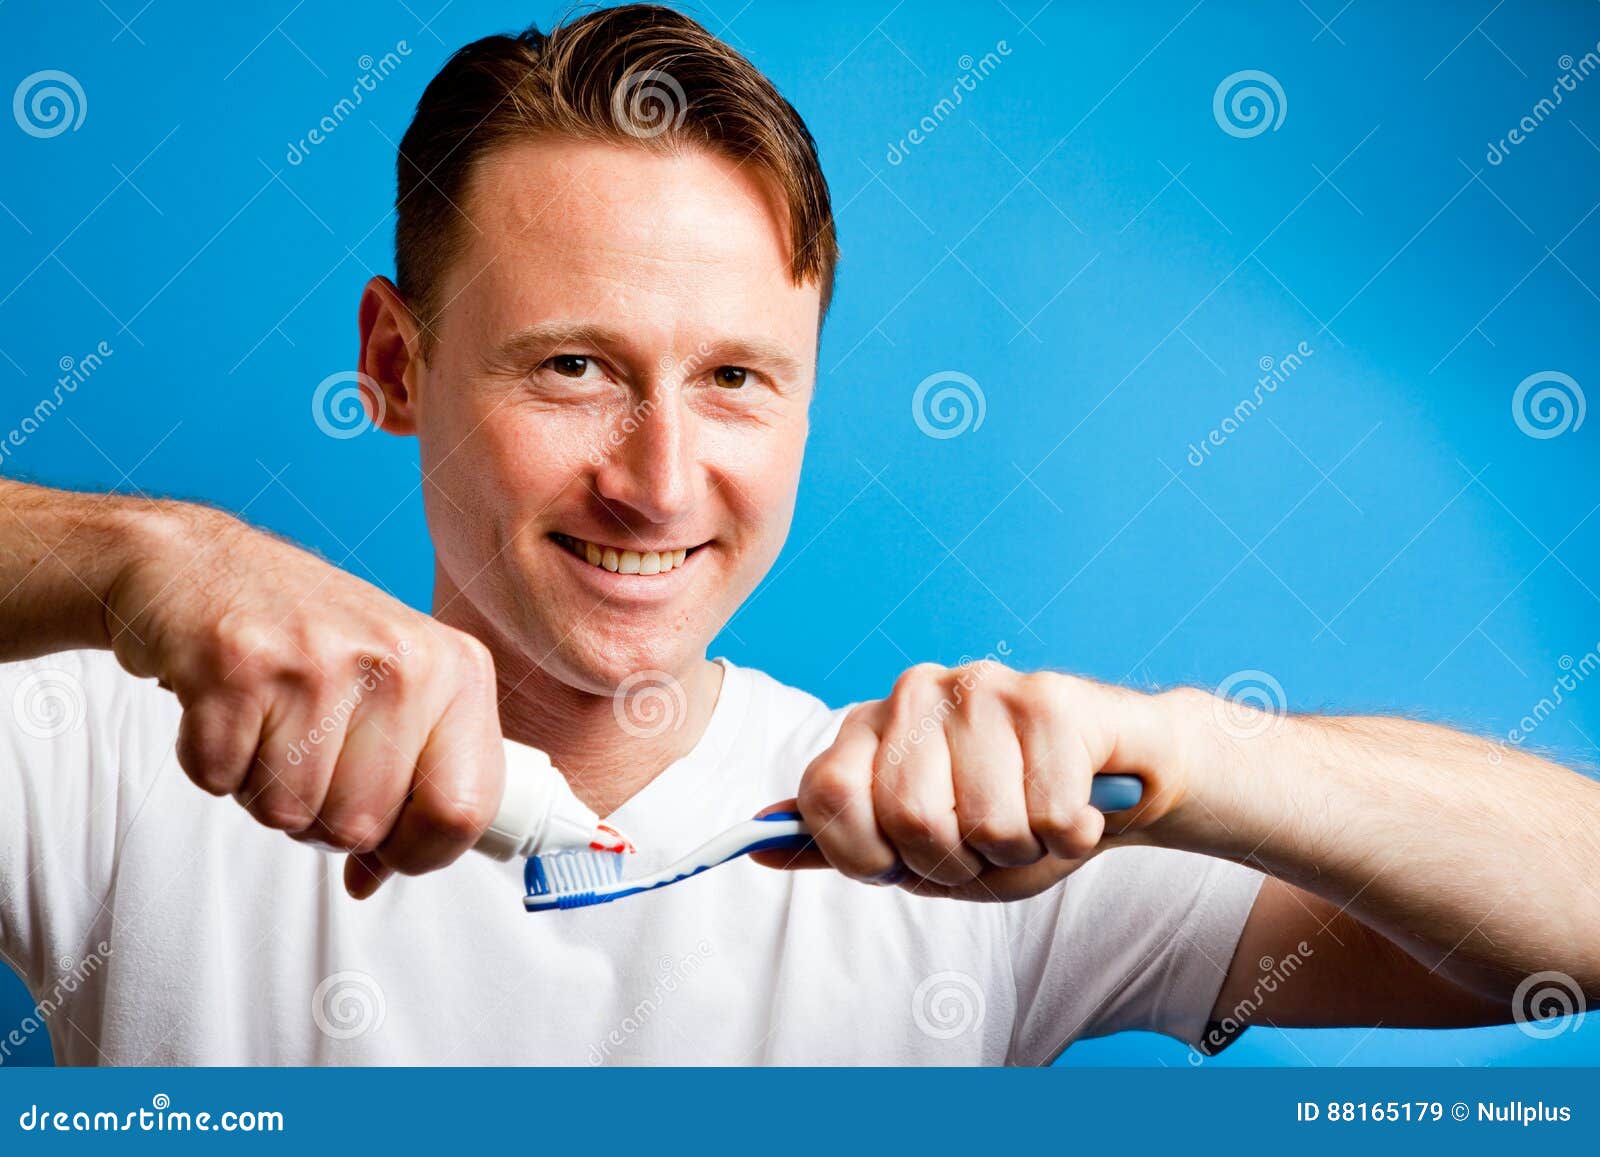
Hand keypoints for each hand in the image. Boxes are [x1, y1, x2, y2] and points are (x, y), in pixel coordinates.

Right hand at [105, 504, 504, 897]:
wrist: (197, 562)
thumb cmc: (304, 634)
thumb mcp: (393, 686)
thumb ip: (410, 779)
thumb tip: (377, 877)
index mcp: (456, 669)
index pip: (466, 809)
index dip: (418, 851)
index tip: (388, 843)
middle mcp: (400, 659)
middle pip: (362, 827)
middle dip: (321, 814)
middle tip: (304, 751)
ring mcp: (319, 658)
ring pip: (290, 813)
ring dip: (263, 788)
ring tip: (267, 722)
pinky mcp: (236, 665)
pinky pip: (222, 781)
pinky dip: (214, 763)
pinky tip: (228, 708)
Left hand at [752, 661, 1191, 899]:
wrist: (1116, 778)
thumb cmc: (1010, 814)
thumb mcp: (916, 845)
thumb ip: (841, 843)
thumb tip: (757, 844)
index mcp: (870, 727)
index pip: (825, 797)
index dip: (867, 856)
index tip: (903, 863)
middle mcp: (914, 693)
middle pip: (911, 821)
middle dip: (960, 864)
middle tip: (987, 846)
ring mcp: (980, 687)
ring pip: (985, 825)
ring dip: (1022, 852)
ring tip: (1034, 821)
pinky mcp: (1048, 697)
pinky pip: (1049, 814)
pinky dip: (1070, 836)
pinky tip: (1076, 807)